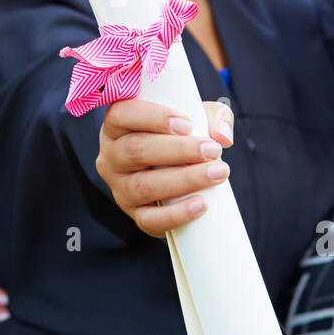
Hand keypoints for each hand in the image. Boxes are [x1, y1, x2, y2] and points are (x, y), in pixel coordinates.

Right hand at [95, 99, 233, 238]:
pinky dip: (177, 214)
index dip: (153, 118)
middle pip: (135, 150)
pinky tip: (201, 205)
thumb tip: (222, 137)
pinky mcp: (135, 214)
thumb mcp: (196, 117)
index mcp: (117, 126)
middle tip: (213, 150)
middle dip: (178, 150)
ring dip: (184, 180)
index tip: (188, 124)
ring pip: (144, 185)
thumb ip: (213, 116)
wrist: (180, 174)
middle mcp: (110, 157)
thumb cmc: (182, 137)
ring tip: (218, 173)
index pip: (122, 114)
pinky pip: (150, 220)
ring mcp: (119, 188)